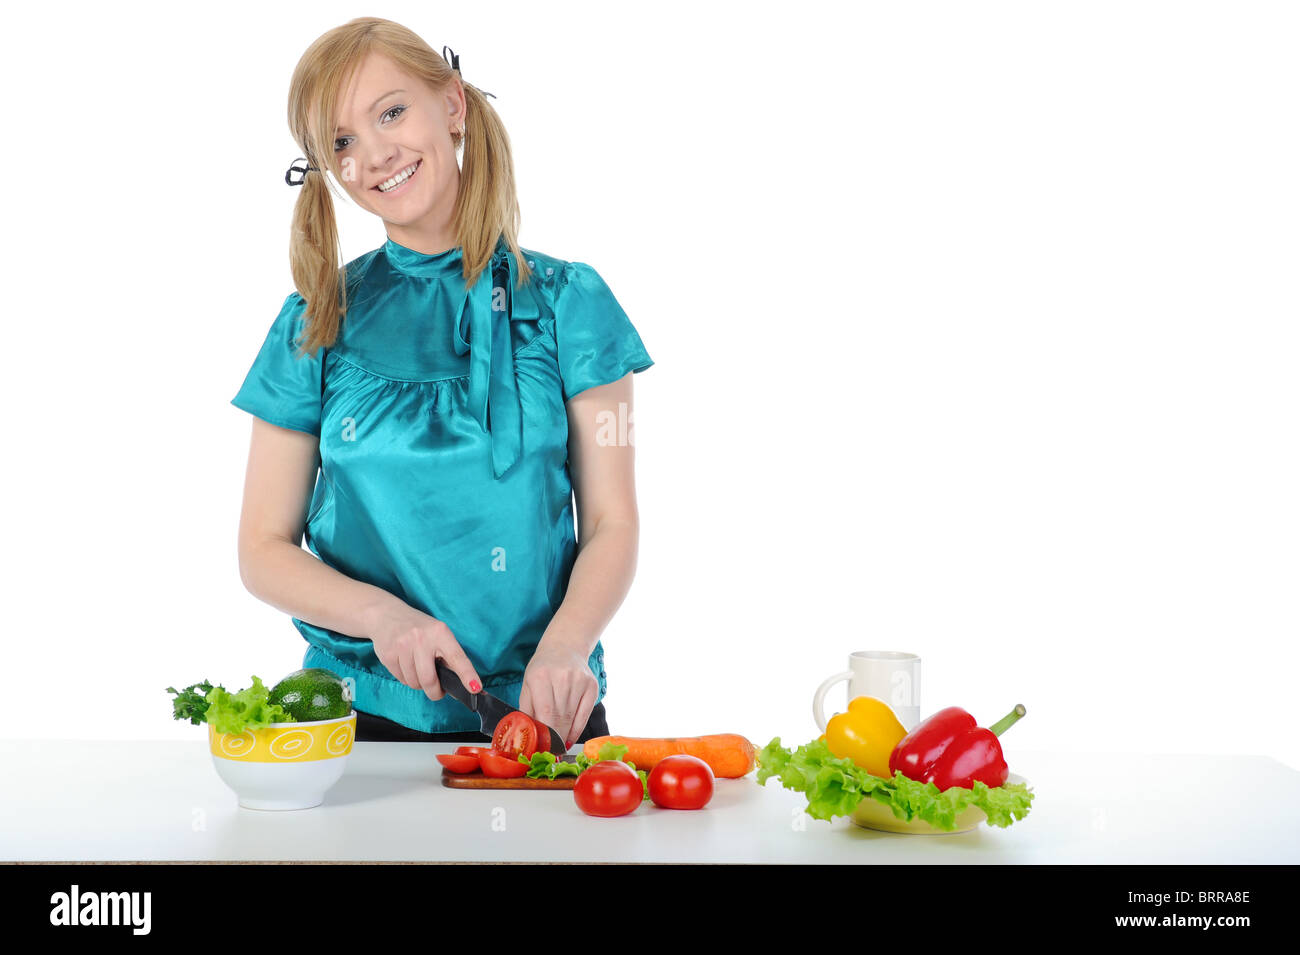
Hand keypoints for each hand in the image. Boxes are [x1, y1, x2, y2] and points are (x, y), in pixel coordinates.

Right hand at [367, 598, 481, 701]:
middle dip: (435, 692)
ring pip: (414, 683)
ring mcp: (403, 646)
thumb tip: (462, 683)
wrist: (386, 615)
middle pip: (429, 680)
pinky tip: (405, 664)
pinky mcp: (388, 655)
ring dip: (418, 683)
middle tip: (437, 691)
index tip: (476, 688)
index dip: (467, 675)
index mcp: (440, 632)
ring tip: (418, 668)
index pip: (457, 657)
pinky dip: (406, 678)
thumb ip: (448, 656)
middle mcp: (421, 638)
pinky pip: (401, 679)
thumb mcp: (438, 634)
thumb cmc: (418, 628)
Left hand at [519, 642, 598, 748]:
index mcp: (541, 676)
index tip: (543, 750)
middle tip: (550, 753)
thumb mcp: (528, 685)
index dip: (546, 735)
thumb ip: (527, 710)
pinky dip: (577, 729)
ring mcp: (580, 681)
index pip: (545, 713)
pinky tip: (570, 737)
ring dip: (565, 736)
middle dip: (555, 739)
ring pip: (572, 718)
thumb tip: (528, 736)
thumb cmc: (543, 669)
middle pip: (560, 718)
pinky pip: (585, 714)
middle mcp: (562, 677)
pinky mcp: (592, 685)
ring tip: (559, 747)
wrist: (564, 648)